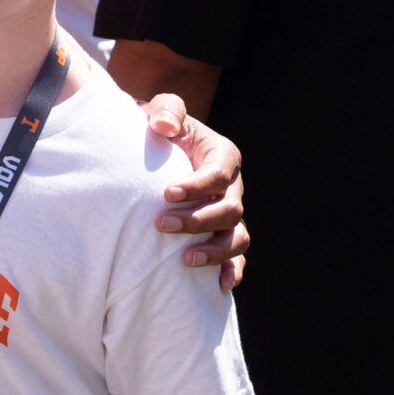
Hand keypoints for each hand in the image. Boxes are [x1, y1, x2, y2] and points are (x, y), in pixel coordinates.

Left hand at [142, 95, 248, 289]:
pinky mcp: (221, 233)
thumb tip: (163, 126)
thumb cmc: (160, 128)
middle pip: (230, 209)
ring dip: (215, 251)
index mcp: (223, 156)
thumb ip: (166, 109)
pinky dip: (231, 271)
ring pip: (237, 237)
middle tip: (161, 223)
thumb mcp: (162, 109)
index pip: (219, 174)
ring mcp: (229, 213)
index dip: (197, 186)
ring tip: (185, 259)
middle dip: (197, 220)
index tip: (166, 193)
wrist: (156, 149)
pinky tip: (218, 285)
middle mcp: (232, 187)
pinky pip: (236, 257)